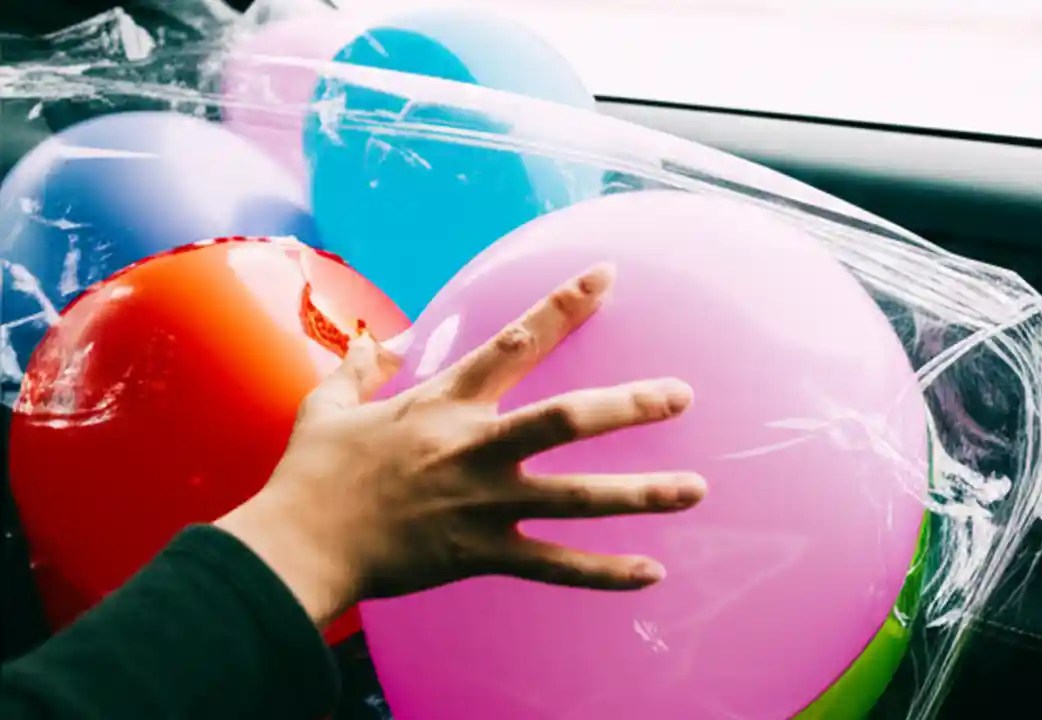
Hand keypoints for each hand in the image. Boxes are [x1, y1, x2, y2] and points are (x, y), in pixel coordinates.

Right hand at [215, 264, 705, 626]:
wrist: (296, 545)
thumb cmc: (311, 474)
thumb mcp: (327, 404)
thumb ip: (361, 366)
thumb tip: (379, 339)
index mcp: (444, 402)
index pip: (515, 342)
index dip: (564, 306)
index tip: (607, 276)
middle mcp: (474, 447)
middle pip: (566, 419)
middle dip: (629, 405)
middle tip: (682, 395)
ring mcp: (483, 503)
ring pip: (576, 496)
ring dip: (640, 492)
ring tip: (695, 489)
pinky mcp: (482, 553)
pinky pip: (554, 564)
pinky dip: (603, 572)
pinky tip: (652, 574)